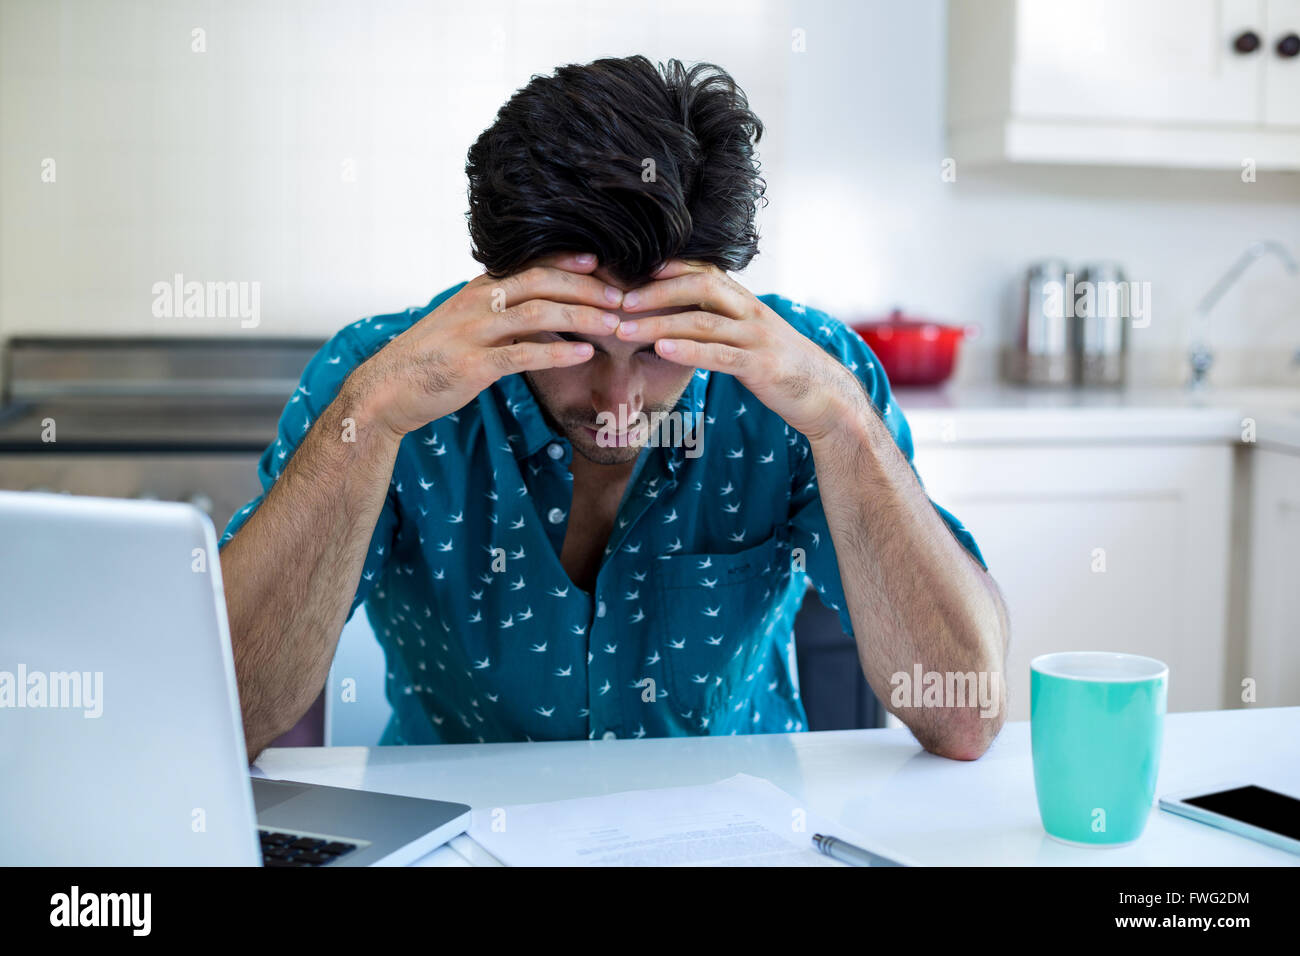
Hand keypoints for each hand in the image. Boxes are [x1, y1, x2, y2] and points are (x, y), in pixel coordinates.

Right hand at [347, 252, 624, 437]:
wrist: (387, 390)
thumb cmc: (432, 358)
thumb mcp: (463, 323)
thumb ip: (498, 310)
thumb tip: (541, 304)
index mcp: (478, 289)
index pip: (531, 264)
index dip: (570, 262)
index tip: (604, 263)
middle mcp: (477, 303)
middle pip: (542, 282)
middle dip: (588, 288)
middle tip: (624, 296)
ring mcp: (473, 333)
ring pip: (538, 314)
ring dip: (582, 317)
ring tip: (615, 324)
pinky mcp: (473, 366)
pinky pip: (522, 355)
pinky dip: (558, 353)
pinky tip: (585, 354)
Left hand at [614, 260, 863, 440]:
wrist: (825, 395)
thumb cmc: (780, 366)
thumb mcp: (750, 336)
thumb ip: (721, 323)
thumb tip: (678, 318)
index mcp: (746, 301)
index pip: (705, 270)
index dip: (669, 268)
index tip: (633, 272)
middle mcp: (751, 311)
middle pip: (700, 285)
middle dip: (656, 292)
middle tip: (619, 301)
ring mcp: (757, 337)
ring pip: (702, 321)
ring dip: (658, 323)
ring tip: (624, 330)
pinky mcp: (760, 366)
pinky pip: (718, 354)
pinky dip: (687, 350)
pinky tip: (661, 350)